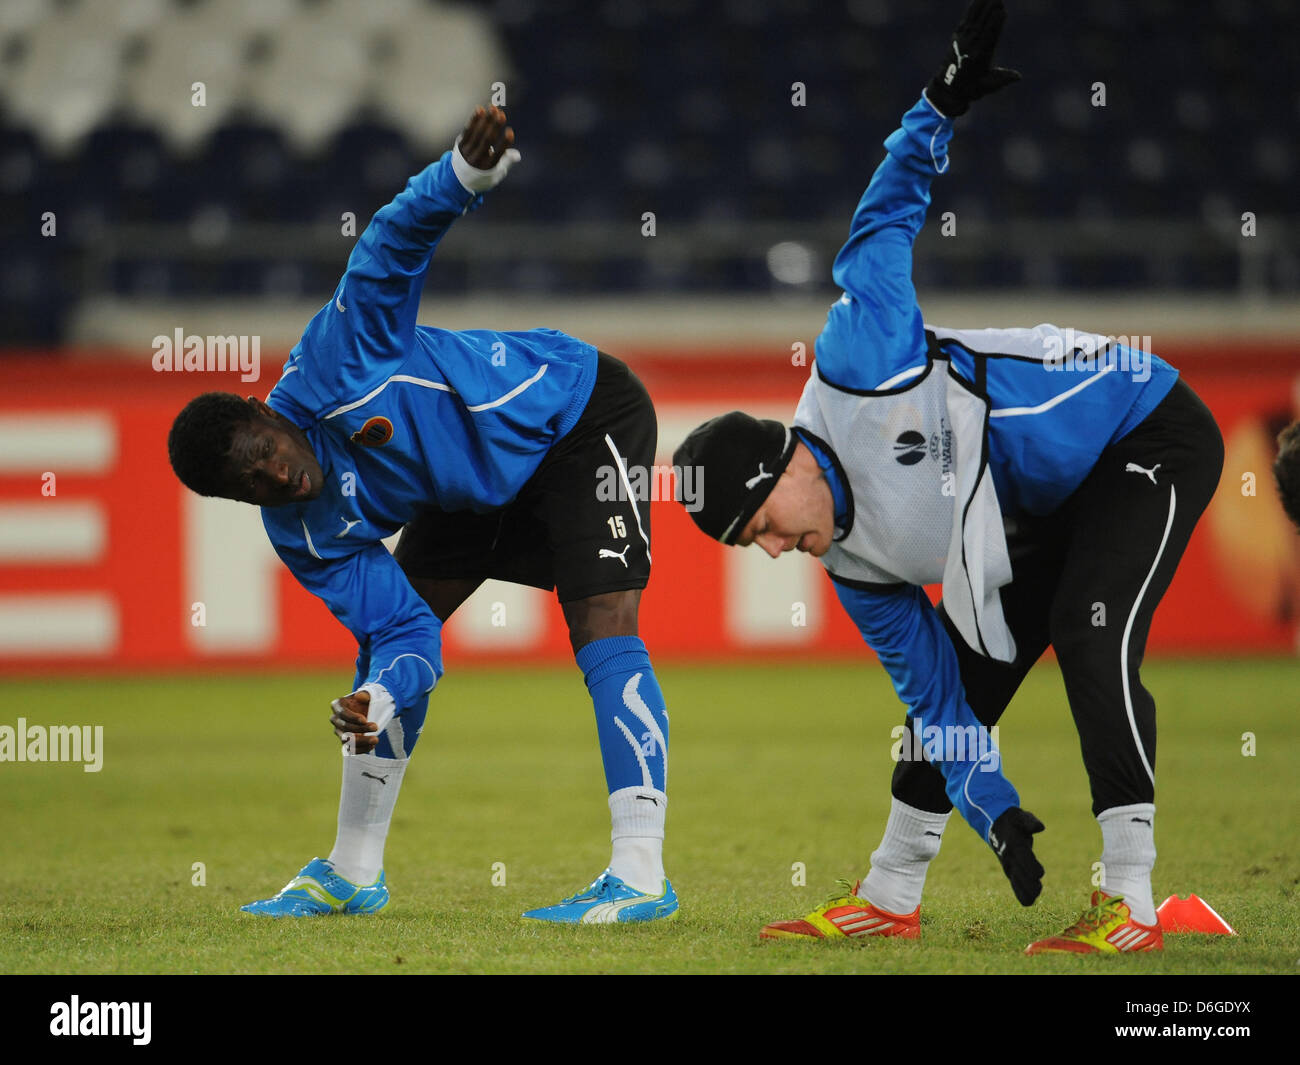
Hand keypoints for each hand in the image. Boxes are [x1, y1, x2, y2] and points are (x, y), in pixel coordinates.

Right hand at [330, 690, 378, 753]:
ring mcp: (339, 731)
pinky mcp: (345, 742)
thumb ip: (365, 694)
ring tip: (375, 739)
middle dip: (361, 729)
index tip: (365, 719)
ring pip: (346, 740)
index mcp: (337, 705)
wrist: (366, 710)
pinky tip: (371, 746)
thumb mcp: (366, 695)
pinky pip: (350, 749)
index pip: (342, 713)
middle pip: (344, 727)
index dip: (352, 717)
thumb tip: (360, 696)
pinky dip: (360, 749)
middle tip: (376, 727)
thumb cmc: (365, 701)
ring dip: (361, 741)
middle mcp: (335, 719)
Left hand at [452, 105, 519, 191]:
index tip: (510, 132)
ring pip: (477, 133)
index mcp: (487, 169)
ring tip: (493, 108)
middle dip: (494, 127)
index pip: (498, 155)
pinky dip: (474, 120)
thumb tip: (517, 155)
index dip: (504, 143)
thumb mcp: (496, 174)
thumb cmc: (483, 176)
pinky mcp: (461, 144)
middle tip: (502, 114)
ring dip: (486, 119)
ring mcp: (467, 151)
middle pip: (486, 141)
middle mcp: (476, 160)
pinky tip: (480, 110)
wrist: (459, 180)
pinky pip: (468, 130)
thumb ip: (506, 163)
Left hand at [926, 0, 1020, 116]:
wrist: (947, 90)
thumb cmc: (971, 90)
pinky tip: (976, 0)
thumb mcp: (989, 86)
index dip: (996, 22)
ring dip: (981, 5)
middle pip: (983, 23)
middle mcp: (972, 46)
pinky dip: (971, 9)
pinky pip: (965, 20)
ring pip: (974, 18)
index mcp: (981, 56)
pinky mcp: (956, 37)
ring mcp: (963, 40)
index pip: (990, 36)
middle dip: (990, 9)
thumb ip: (1003, 79)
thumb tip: (1018, 77)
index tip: (1002, 11)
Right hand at [989, 807, 1044, 905]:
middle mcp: (1009, 858)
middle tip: (1038, 887)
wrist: (995, 826)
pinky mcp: (1010, 873)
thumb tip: (1040, 827)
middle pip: (1020, 875)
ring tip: (1036, 893)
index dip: (1031, 867)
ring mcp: (1009, 866)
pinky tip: (1030, 901)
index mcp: (1013, 844)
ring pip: (1017, 884)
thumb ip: (1030, 822)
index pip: (1022, 858)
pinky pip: (1015, 888)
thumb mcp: (1020, 816)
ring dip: (1028, 892)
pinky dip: (1023, 896)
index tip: (1040, 874)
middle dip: (1030, 884)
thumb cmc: (1012, 821)